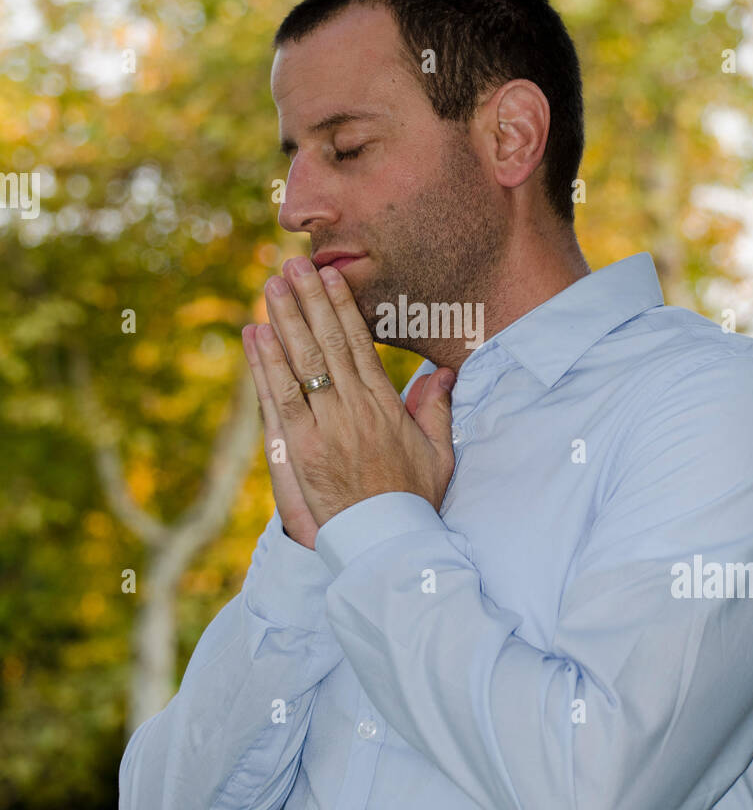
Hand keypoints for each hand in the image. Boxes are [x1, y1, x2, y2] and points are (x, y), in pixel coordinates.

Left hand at [246, 256, 455, 529]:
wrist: (385, 544)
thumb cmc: (412, 501)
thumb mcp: (438, 454)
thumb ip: (435, 410)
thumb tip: (441, 372)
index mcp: (384, 407)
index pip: (359, 346)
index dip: (342, 308)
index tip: (331, 277)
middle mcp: (353, 411)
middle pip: (327, 344)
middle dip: (308, 301)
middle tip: (292, 265)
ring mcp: (323, 429)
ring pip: (300, 364)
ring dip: (282, 322)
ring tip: (270, 287)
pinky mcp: (299, 450)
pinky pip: (278, 399)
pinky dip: (264, 365)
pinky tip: (254, 335)